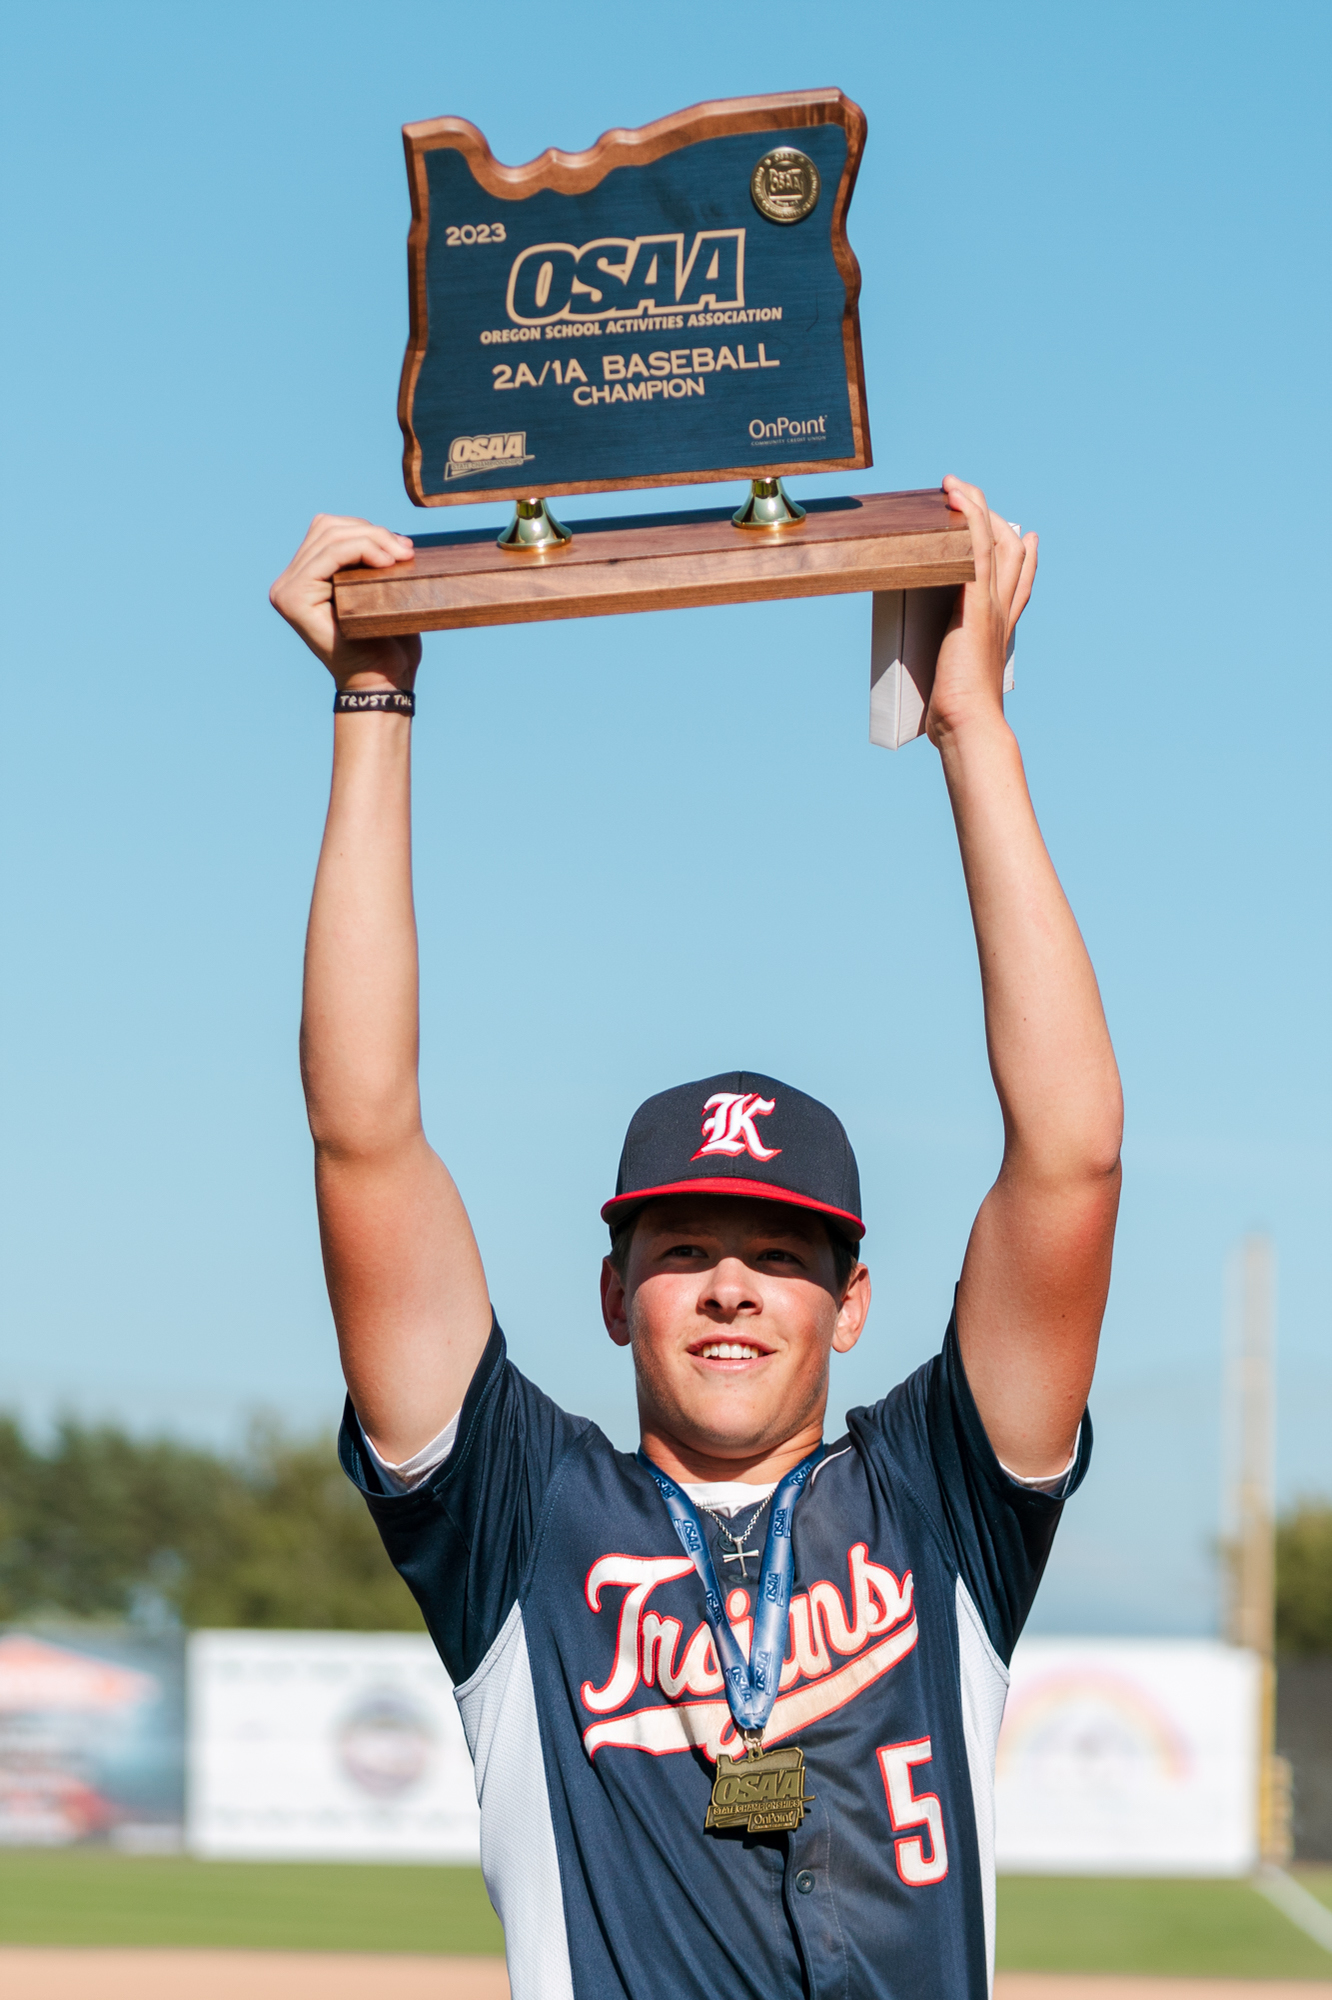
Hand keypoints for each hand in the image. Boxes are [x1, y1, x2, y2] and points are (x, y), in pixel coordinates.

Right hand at [270, 514, 421, 691]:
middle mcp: (287, 582)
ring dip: (372, 539)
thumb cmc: (387, 642)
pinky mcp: (293, 597)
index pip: (329, 530)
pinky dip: (360, 549)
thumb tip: (387, 533)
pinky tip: (385, 562)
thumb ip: (369, 560)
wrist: (382, 682)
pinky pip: (329, 555)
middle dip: (373, 532)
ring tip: (401, 557)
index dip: (368, 530)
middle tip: (407, 551)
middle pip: (327, 527)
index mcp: (304, 577)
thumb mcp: (378, 591)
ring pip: (330, 536)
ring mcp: (286, 589)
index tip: (405, 548)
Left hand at [926, 477, 1037, 745]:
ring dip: (977, 506)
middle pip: (1011, 553)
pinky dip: (968, 517)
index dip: (1026, 558)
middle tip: (976, 497)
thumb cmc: (958, 716)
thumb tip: (930, 699)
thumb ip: (948, 676)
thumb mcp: (954, 685)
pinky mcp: (975, 602)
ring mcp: (991, 605)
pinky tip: (957, 498)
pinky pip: (975, 547)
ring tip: (958, 485)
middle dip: (996, 520)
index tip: (1027, 536)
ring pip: (994, 541)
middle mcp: (1002, 613)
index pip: (1020, 585)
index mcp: (1001, 631)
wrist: (969, 723)